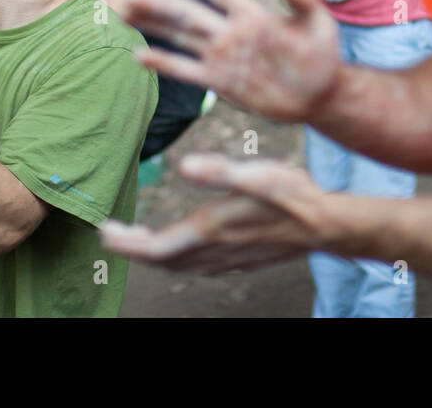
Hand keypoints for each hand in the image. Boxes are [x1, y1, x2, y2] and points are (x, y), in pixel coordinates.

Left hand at [99, 155, 328, 273]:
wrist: (328, 224)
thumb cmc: (293, 195)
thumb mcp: (256, 174)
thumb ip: (219, 171)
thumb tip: (183, 164)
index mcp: (212, 230)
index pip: (155, 248)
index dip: (126, 243)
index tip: (104, 231)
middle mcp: (216, 251)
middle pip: (163, 261)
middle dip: (134, 249)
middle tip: (112, 234)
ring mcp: (230, 259)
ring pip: (181, 266)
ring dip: (155, 255)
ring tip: (139, 237)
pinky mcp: (242, 260)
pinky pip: (200, 267)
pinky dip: (179, 258)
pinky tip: (183, 245)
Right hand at [114, 0, 341, 122]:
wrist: (321, 94)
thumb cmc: (322, 55)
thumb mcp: (320, 24)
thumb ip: (304, 2)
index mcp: (250, 12)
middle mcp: (229, 30)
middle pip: (186, 11)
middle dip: (156, 1)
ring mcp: (222, 55)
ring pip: (179, 36)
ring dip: (151, 24)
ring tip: (120, 12)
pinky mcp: (220, 82)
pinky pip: (187, 70)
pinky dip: (163, 63)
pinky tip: (139, 56)